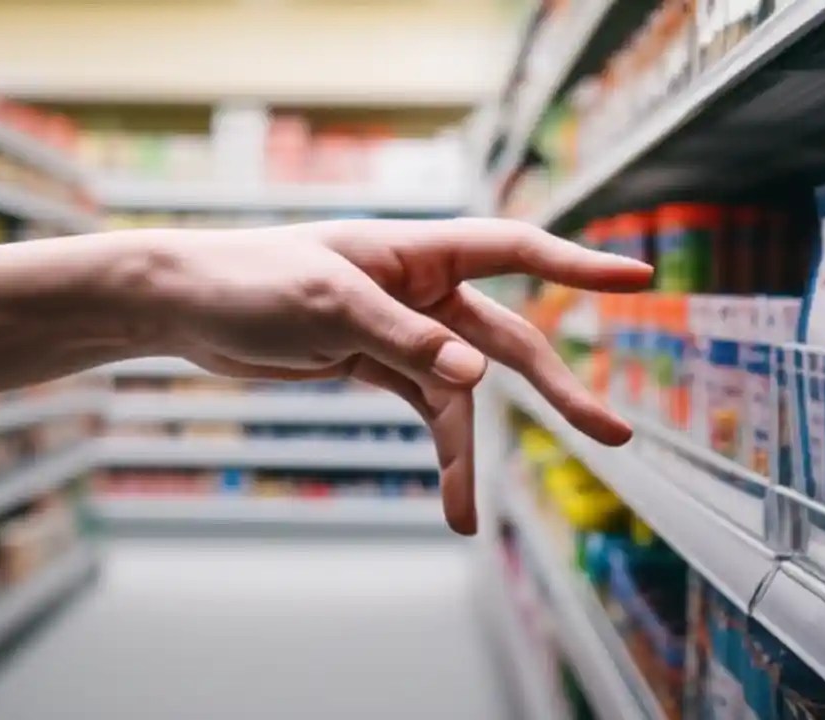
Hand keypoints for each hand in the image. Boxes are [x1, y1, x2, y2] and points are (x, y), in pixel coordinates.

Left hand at [150, 218, 653, 534]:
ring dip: (465, 455)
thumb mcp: (327, 306)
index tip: (638, 281)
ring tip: (465, 516)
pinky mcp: (379, 366)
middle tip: (613, 435)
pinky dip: (438, 456)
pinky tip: (450, 507)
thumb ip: (406, 339)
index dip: (579, 268)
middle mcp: (423, 290)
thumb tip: (477, 376)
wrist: (185, 306)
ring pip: (464, 395)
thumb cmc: (249, 282)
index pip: (517, 250)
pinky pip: (427, 414)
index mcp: (418, 252)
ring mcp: (405, 331)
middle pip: (508, 340)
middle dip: (556, 392)